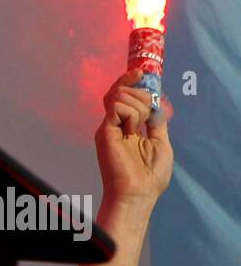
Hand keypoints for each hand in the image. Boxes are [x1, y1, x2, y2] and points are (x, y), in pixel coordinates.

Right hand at [96, 69, 172, 207]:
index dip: (129, 80)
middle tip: (147, 116)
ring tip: (139, 130)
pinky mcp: (104, 132)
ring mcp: (107, 128)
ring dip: (139, 107)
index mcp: (125, 126)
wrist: (138, 193)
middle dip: (141, 94)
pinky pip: (117, 106)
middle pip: (121, 90)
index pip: (121, 95)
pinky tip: (133, 131)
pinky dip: (131, 113)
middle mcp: (113, 125)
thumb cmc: (149, 176)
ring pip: (121, 95)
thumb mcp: (160, 141)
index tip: (140, 73)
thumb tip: (158, 101)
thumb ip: (156, 121)